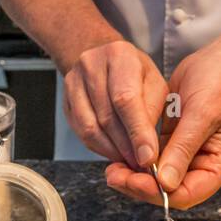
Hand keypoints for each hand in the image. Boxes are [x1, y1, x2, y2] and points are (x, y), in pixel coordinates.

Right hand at [62, 39, 167, 165]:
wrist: (104, 58)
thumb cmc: (134, 71)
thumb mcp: (154, 81)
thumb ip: (153, 110)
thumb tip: (148, 146)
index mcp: (119, 56)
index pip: (126, 99)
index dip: (137, 132)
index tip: (148, 156)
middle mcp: (92, 66)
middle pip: (107, 116)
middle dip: (126, 147)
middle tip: (142, 164)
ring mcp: (73, 82)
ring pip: (90, 128)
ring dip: (112, 150)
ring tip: (129, 159)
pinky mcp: (65, 101)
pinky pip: (80, 132)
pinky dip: (99, 147)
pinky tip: (113, 150)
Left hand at [105, 39, 220, 208]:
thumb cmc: (220, 83)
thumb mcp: (201, 115)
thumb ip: (183, 150)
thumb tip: (165, 183)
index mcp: (220, 166)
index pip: (187, 194)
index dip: (157, 192)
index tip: (132, 180)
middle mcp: (205, 166)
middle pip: (170, 191)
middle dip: (140, 186)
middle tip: (113, 175)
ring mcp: (189, 156)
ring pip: (158, 179)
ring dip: (135, 176)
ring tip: (112, 169)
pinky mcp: (175, 144)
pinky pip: (154, 161)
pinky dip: (138, 161)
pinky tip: (121, 155)